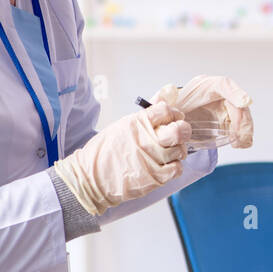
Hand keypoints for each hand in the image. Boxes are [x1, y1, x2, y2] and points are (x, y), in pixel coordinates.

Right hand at [53, 101, 189, 215]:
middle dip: (183, 130)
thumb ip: (147, 114)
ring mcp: (152, 159)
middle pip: (179, 130)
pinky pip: (177, 168)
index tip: (172, 119)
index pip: (166, 110)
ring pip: (181, 150)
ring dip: (177, 151)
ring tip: (166, 153)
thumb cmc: (104, 152)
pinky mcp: (155, 177)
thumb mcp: (122, 126)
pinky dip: (174, 167)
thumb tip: (168, 92)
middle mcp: (146, 139)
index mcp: (137, 123)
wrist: (90, 179)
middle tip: (178, 134)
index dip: (173, 113)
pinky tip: (164, 166)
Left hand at [152, 76, 253, 147]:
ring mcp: (225, 108)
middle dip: (242, 118)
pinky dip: (243, 136)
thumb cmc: (169, 112)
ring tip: (239, 142)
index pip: (223, 85)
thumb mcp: (163, 105)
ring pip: (243, 115)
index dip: (236, 92)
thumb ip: (162, 98)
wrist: (172, 123)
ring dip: (245, 129)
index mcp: (203, 87)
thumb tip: (170, 89)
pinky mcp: (228, 121)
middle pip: (237, 103)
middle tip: (240, 135)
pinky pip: (241, 127)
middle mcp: (218, 95)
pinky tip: (239, 143)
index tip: (246, 102)